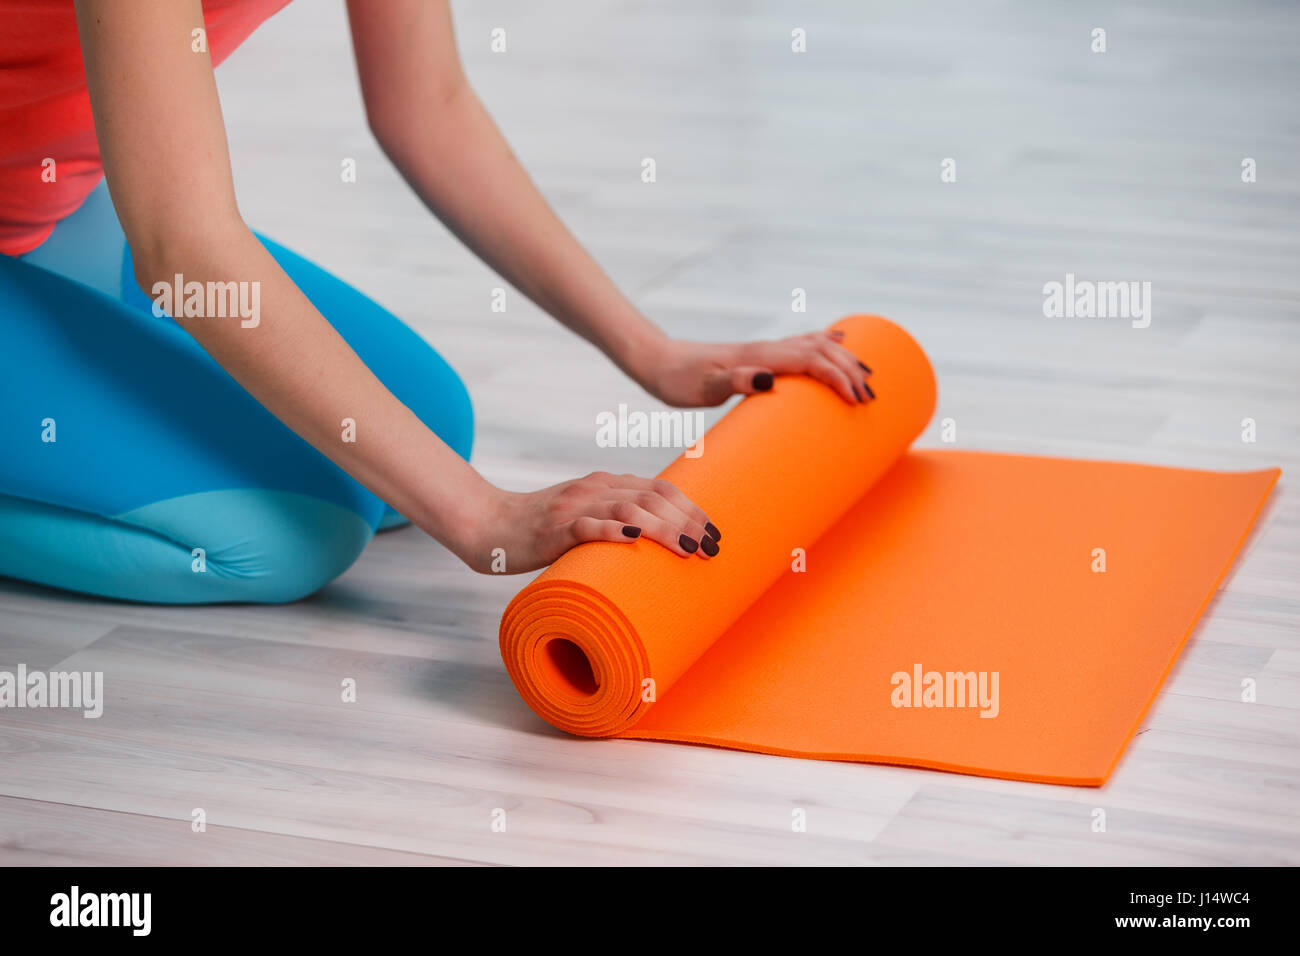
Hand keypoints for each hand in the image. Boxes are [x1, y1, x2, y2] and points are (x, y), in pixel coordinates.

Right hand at [459, 472, 722, 573]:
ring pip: (628, 508)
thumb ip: (617, 523)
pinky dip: (612, 530)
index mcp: (607, 484)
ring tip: (687, 548)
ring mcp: (574, 506)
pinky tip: (633, 539)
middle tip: (711, 548)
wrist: (490, 526)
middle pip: (652, 497)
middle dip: (687, 521)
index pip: (661, 488)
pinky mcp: (553, 528)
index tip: (714, 534)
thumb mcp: (586, 519)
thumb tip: (659, 550)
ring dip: (663, 528)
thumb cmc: (542, 531)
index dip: (692, 509)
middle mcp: (595, 489)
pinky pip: (587, 525)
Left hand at [636, 329, 874, 407]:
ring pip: (815, 345)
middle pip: (821, 352)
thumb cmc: (677, 380)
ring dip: (844, 359)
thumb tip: (771, 378)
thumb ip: (733, 381)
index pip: (812, 361)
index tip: (859, 401)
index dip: (839, 379)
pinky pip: (802, 345)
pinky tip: (836, 344)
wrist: (658, 362)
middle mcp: (767, 349)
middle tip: (871, 398)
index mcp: (760, 357)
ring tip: (868, 375)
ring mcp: (764, 351)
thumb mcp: (701, 387)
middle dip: (850, 372)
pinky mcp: (758, 356)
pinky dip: (825, 345)